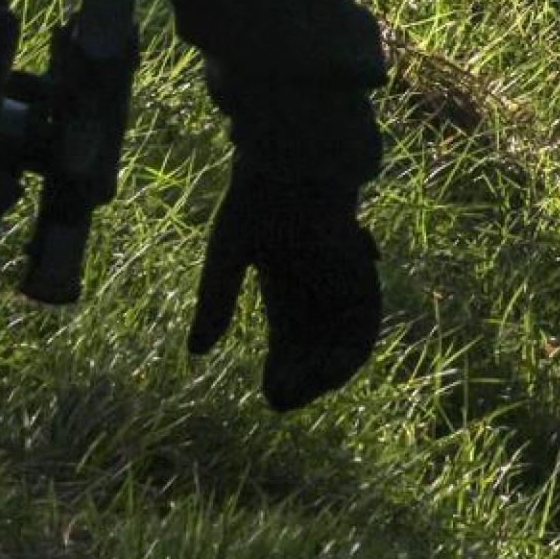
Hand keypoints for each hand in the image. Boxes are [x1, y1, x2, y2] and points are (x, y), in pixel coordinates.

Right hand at [186, 160, 380, 411]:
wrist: (294, 161)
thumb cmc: (259, 198)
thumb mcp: (228, 255)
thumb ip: (218, 300)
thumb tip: (196, 352)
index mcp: (287, 294)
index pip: (289, 350)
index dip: (281, 375)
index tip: (269, 391)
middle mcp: (317, 297)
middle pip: (315, 356)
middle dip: (301, 382)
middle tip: (282, 397)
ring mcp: (342, 290)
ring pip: (340, 350)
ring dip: (326, 377)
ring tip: (302, 390)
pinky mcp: (363, 281)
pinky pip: (363, 333)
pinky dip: (349, 357)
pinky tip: (328, 372)